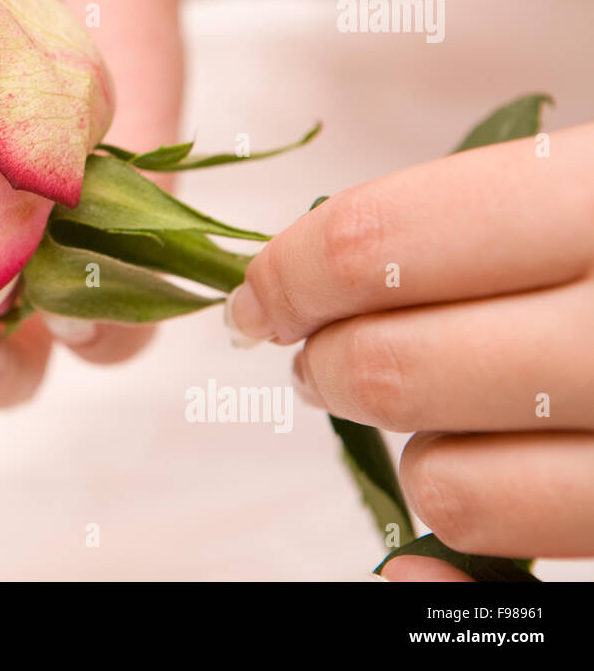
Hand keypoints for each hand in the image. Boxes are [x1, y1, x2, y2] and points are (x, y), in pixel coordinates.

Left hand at [227, 123, 593, 577]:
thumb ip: (501, 206)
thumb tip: (307, 266)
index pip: (387, 240)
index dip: (292, 270)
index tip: (260, 294)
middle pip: (403, 364)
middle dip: (332, 361)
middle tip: (325, 352)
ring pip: (456, 488)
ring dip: (411, 454)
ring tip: (436, 419)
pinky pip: (518, 572)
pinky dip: (448, 564)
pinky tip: (432, 541)